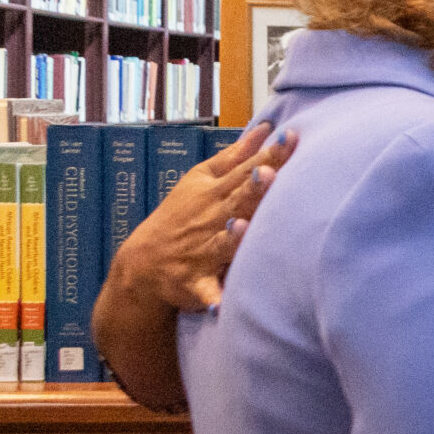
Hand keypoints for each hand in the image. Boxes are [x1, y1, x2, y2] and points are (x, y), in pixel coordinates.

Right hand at [107, 122, 294, 311]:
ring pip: (221, 242)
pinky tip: (223, 306)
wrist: (142, 263)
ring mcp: (202, 251)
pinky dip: (213, 299)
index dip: (268, 155)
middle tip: (269, 172)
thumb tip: (266, 128)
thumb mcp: (202, 181)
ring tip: (243, 226)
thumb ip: (236, 157)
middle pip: (236, 201)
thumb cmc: (182, 217)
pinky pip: (206, 292)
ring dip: (232, 236)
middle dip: (252, 188)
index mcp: (215, 193)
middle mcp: (210, 219)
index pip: (246, 171)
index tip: (291, 137)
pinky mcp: (195, 282)